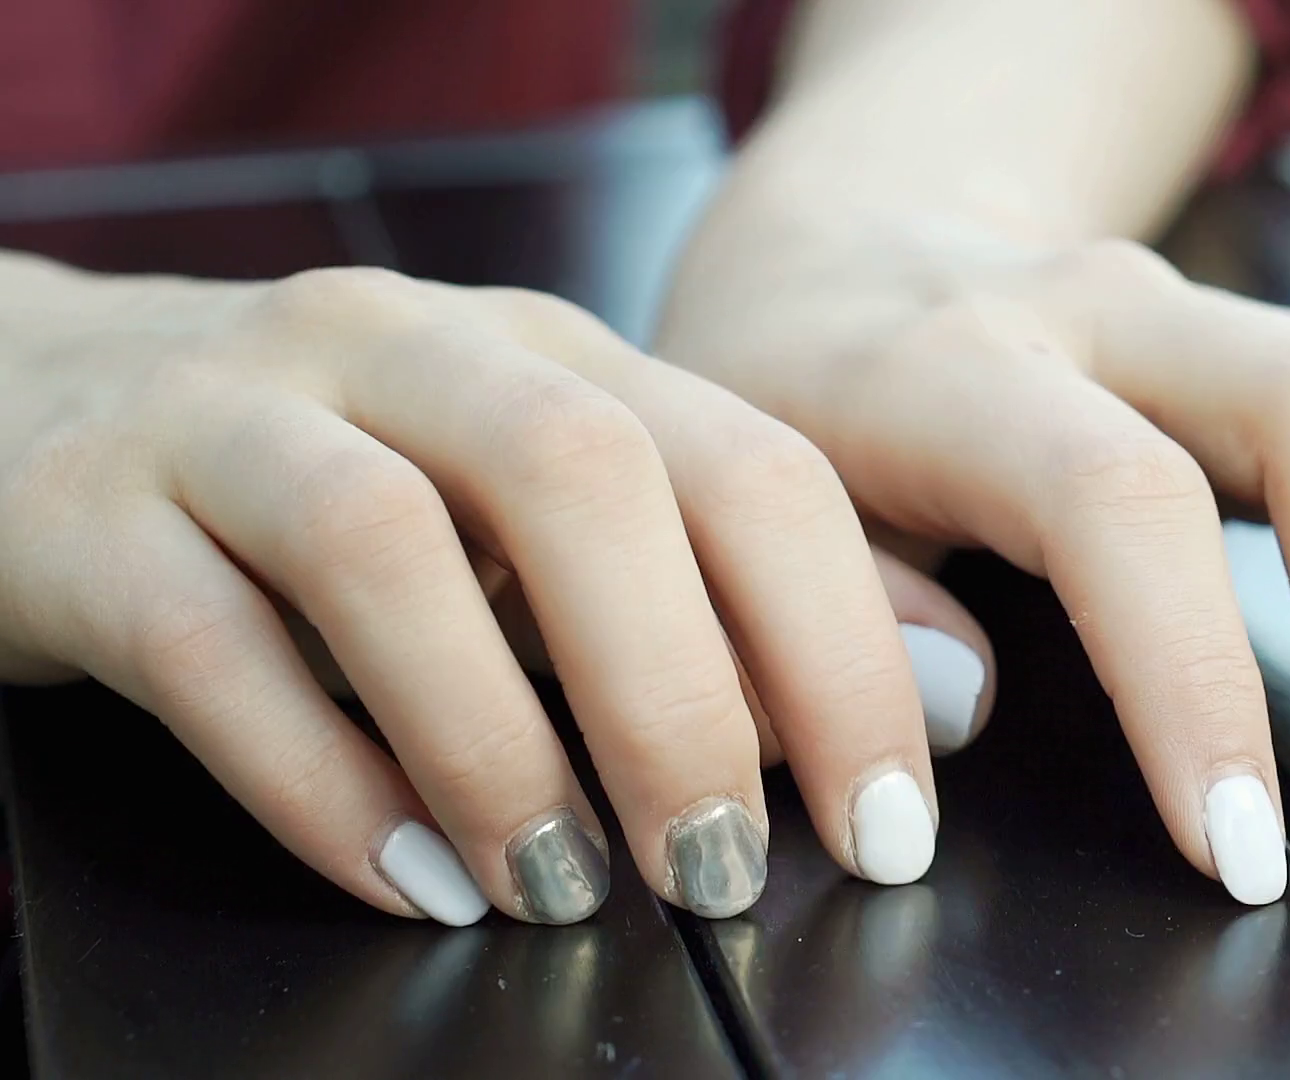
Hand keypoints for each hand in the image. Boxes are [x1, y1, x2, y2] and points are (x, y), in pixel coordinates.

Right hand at [0, 257, 994, 924]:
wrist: (27, 395)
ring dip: (502, 741)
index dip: (844, 648)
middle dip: (684, 694)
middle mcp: (403, 347)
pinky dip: (322, 781)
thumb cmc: (340, 485)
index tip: (890, 825)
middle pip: (584, 478)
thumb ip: (730, 590)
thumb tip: (954, 693)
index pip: (749, 466)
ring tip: (569, 892)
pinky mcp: (84, 511)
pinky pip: (204, 642)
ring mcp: (230, 413)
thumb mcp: (541, 512)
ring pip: (384, 546)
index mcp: (550, 351)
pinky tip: (409, 881)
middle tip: (727, 873)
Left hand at [660, 228, 1289, 903]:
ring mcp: (1211, 312)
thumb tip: (959, 706)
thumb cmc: (790, 399)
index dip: (1192, 678)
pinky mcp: (1280, 335)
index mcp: (954, 367)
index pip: (1114, 501)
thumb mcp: (752, 504)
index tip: (1233, 846)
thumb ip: (835, 604)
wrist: (843, 252)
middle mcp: (1106, 314)